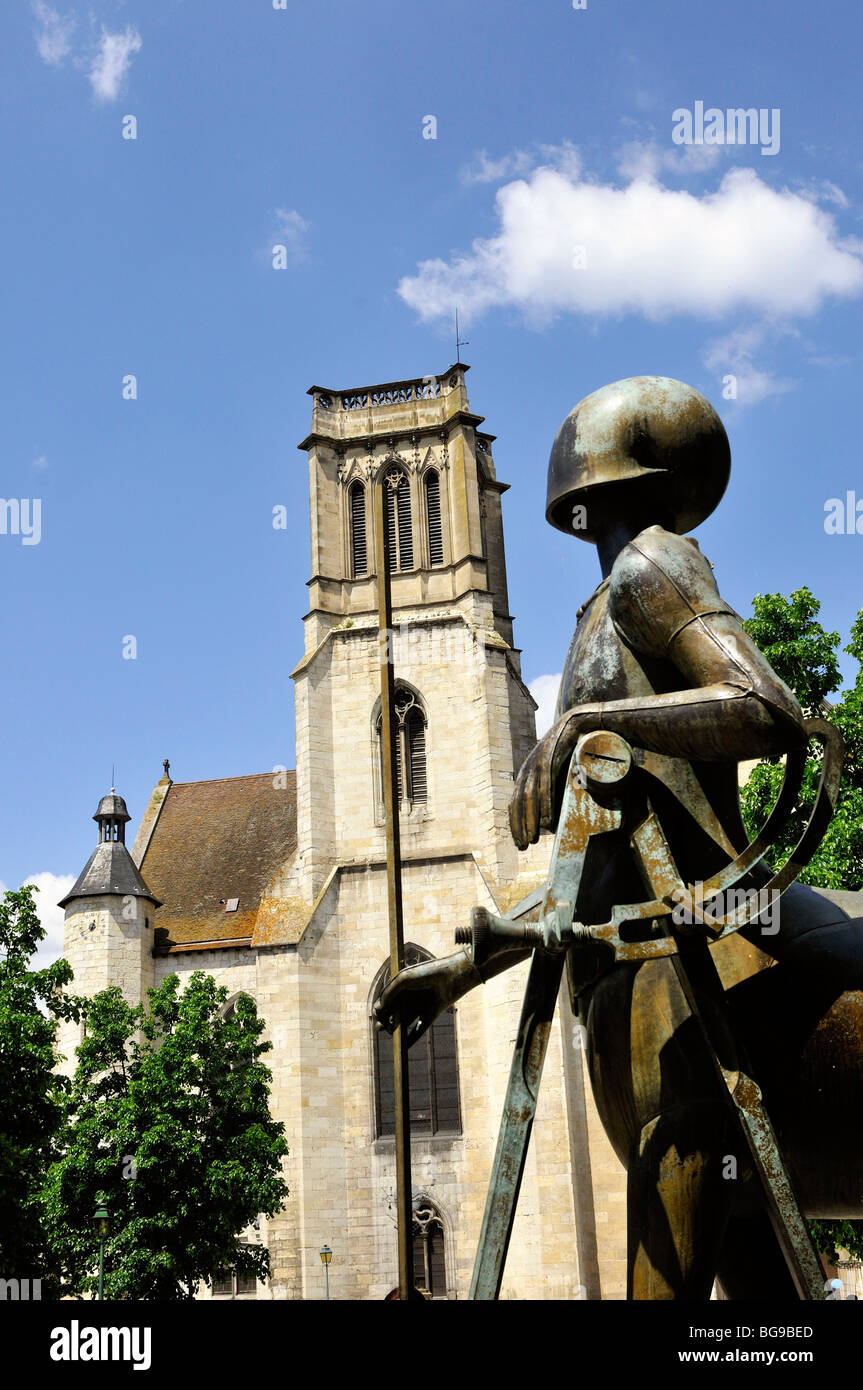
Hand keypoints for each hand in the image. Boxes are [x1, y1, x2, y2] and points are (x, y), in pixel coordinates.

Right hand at [373, 952, 477, 1045]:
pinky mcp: (430, 1017)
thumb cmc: (427, 973)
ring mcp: (420, 1008)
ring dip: (395, 1030)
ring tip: (392, 1031)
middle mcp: (410, 998)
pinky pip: (418, 1031)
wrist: (452, 976)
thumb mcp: (404, 979)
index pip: (385, 1001)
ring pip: (403, 1023)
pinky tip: (404, 1046)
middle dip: (384, 1021)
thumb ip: (388, 992)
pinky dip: (411, 1040)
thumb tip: (378, 1009)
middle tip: (381, 1026)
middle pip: (392, 1014)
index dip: (379, 1009)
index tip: (377, 1013)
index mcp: (402, 987)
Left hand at [509, 711, 583, 848]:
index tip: (519, 841)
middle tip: (523, 847)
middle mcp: (528, 767)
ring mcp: (538, 761)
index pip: (515, 802)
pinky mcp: (551, 756)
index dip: (516, 823)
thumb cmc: (572, 749)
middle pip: (519, 802)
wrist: (580, 722)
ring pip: (530, 796)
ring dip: (530, 820)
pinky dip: (544, 803)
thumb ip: (553, 788)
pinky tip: (546, 819)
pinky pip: (545, 783)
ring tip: (533, 839)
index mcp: (527, 772)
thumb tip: (553, 814)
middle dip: (520, 826)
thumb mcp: (560, 771)